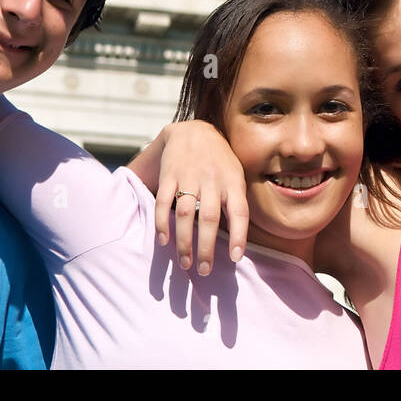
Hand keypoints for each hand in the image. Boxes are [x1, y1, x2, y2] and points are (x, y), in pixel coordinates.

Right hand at [146, 120, 249, 274]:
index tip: (235, 258)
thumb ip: (237, 201)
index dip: (239, 235)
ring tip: (185, 263)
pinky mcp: (169, 175)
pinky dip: (161, 222)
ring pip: (185, 214)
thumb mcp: (237, 174)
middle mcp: (211, 179)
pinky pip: (163, 201)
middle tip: (204, 270)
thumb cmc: (220, 160)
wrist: (193, 130)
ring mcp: (189, 177)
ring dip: (184, 241)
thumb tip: (239, 239)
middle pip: (209, 218)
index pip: (239, 211)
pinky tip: (164, 241)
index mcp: (233, 181)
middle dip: (207, 247)